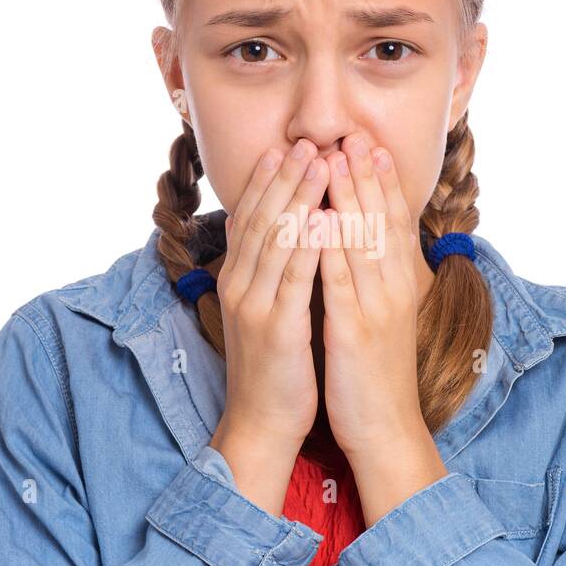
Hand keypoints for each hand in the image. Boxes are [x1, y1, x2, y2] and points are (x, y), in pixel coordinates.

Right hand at [211, 139, 328, 514]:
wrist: (262, 423)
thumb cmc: (275, 367)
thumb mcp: (270, 311)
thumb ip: (277, 273)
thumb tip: (297, 234)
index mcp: (239, 280)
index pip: (251, 218)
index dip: (268, 180)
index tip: (286, 147)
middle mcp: (241, 285)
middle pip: (262, 218)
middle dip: (286, 177)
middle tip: (306, 141)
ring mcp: (255, 306)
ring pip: (277, 240)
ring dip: (299, 197)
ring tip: (319, 162)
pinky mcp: (276, 329)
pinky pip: (295, 278)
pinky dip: (310, 245)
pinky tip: (325, 219)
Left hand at [317, 132, 431, 461]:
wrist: (385, 429)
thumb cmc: (374, 374)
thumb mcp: (379, 318)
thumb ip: (371, 279)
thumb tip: (356, 241)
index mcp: (399, 285)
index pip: (392, 221)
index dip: (381, 181)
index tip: (368, 143)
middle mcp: (393, 290)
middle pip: (380, 221)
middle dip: (365, 175)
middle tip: (353, 134)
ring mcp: (376, 309)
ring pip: (362, 243)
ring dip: (348, 198)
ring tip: (335, 159)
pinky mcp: (354, 332)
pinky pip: (340, 282)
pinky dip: (330, 248)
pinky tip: (318, 220)